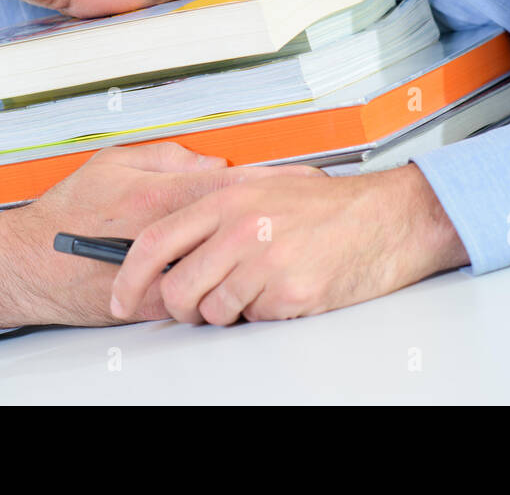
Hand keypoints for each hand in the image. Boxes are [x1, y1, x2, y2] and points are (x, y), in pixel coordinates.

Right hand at [0, 142, 280, 328]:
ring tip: (288, 234)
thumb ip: (167, 156)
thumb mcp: (112, 162)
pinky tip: (248, 266)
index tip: (297, 176)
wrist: (31, 264)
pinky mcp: (156, 303)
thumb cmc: (66, 211)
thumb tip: (213, 161)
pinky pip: (203, 288)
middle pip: (234, 226)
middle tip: (307, 203)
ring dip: (254, 249)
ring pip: (223, 261)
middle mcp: (163, 236)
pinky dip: (227, 276)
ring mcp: (162, 273)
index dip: (269, 180)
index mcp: (154, 196)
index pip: (227, 186)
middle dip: (272, 215)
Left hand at [109, 163, 468, 325]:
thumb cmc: (329, 207)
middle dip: (182, 306)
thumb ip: (216, 209)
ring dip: (229, 310)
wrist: (388, 219)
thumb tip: (171, 240)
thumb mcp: (264, 188)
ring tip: (258, 287)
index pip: (154, 241)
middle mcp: (241, 227)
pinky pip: (253, 320)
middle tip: (200, 303)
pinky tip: (285, 289)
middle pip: (177, 288)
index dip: (130, 276)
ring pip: (213, 311)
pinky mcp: (289, 293)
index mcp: (228, 197)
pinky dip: (264, 313)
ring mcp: (265, 261)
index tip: (121, 296)